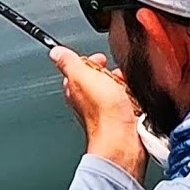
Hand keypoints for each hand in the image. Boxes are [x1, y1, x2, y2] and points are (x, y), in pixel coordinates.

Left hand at [50, 46, 147, 183]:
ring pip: (115, 89)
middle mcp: (89, 102)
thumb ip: (68, 62)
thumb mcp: (82, 76)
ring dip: (122, 84)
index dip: (89, 61)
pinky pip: (128, 100)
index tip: (100, 59)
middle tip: (114, 74)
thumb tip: (55, 52)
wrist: (124, 138)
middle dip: (109, 72)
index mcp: (75, 90)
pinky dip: (132, 97)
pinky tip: (134, 99)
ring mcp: (106, 110)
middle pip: (98, 78)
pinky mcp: (123, 117)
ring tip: (126, 86)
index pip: (78, 69)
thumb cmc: (104, 113)